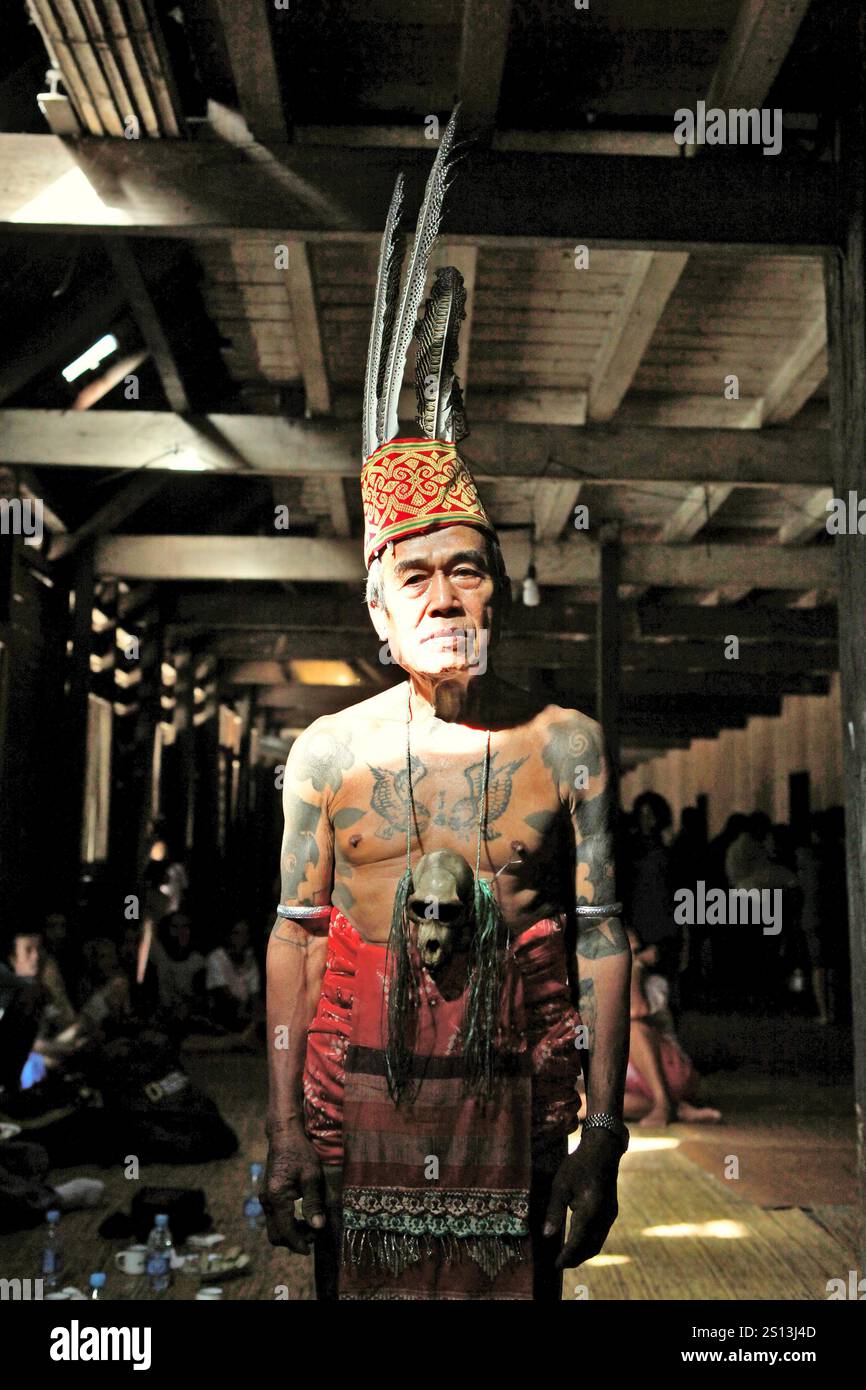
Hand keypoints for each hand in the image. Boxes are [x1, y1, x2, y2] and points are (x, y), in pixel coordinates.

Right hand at [262, 1120, 325, 1254]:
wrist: (284, 1136)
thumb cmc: (300, 1153)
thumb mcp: (312, 1176)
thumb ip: (314, 1203)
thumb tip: (318, 1227)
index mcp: (277, 1197)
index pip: (286, 1231)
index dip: (298, 1243)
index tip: (310, 1250)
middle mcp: (267, 1201)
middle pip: (276, 1235)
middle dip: (294, 1240)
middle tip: (313, 1234)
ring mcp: (265, 1199)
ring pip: (274, 1228)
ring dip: (290, 1233)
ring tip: (310, 1224)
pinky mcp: (267, 1196)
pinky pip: (274, 1218)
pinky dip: (286, 1223)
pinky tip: (302, 1215)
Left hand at [542, 1132, 619, 1269]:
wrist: (602, 1151)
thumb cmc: (578, 1165)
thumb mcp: (560, 1186)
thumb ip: (554, 1211)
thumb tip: (546, 1235)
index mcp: (590, 1212)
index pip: (577, 1243)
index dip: (566, 1256)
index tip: (555, 1266)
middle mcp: (603, 1218)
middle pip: (590, 1248)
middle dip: (575, 1259)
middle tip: (560, 1264)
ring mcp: (610, 1216)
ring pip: (597, 1243)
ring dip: (583, 1252)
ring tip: (568, 1257)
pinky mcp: (611, 1212)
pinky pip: (601, 1234)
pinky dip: (590, 1243)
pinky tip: (579, 1241)